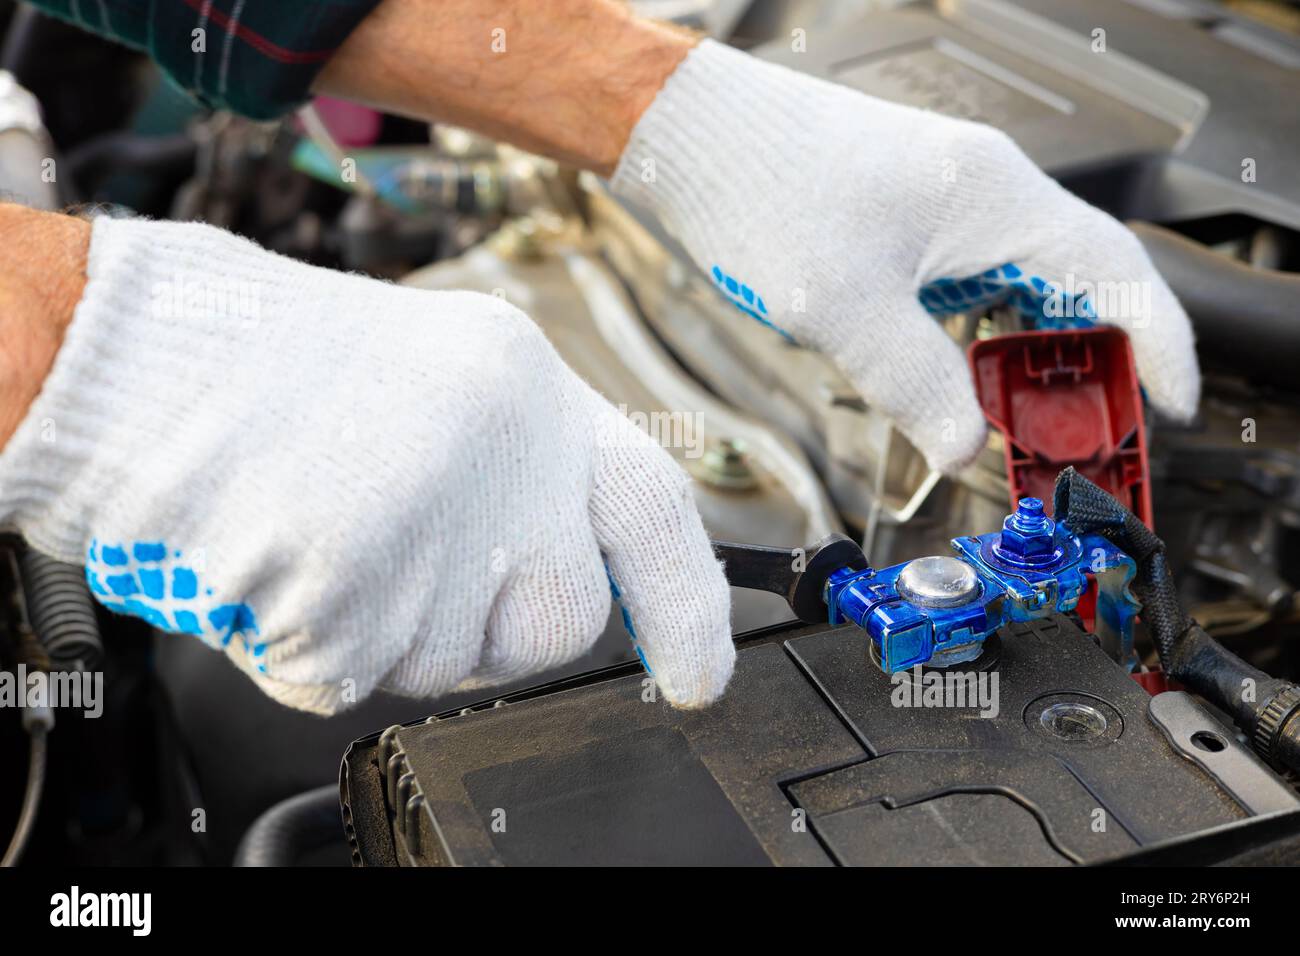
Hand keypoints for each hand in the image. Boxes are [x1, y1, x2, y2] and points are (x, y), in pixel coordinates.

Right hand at [0, 216, 733, 712]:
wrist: (136, 358)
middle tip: (405, 558)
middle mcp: (502, 459)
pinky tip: (280, 559)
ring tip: (322, 527)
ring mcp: (430, 533)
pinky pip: (353, 678)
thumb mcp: (443, 380)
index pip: (654, 513)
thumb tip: (571, 566)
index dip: (691, 603)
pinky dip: (310, 643)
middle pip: (557, 620)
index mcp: (529, 392)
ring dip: (388, 624)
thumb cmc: (273, 369)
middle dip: (497, 625)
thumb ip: (524, 470)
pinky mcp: (349, 605)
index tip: (701, 674)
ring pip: (449, 661)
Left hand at [612, 41, 1199, 472]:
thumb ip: (915, 386)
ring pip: (1021, 292)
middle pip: (1079, 288)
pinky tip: (960, 382)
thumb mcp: (846, 310)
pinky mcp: (908, 224)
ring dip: (1031, 359)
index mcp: (996, 200)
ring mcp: (947, 207)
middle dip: (1093, 368)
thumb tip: (963, 448)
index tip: (1168, 410)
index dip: (1159, 348)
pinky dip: (979, 341)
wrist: (693, 139)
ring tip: (1024, 426)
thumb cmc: (762, 188)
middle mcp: (985, 196)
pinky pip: (971, 288)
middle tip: (1084, 440)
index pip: (1118, 275)